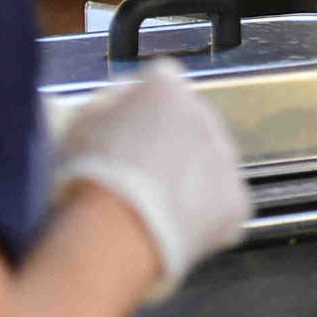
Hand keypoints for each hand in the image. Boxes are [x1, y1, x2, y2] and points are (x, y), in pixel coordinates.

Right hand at [51, 58, 249, 296]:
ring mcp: (225, 158)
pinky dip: (205, 220)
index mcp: (165, 85)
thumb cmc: (88, 178)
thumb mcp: (80, 122)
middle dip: (172, 144)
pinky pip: (223, 207)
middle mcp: (204, 113)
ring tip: (154, 208)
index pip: (162, 84)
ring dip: (191, 180)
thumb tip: (115, 105)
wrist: (113, 233)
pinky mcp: (236, 202)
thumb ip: (106, 104)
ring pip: (210, 165)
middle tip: (141, 175)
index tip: (129, 131)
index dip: (142, 111)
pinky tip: (174, 230)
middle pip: (191, 123)